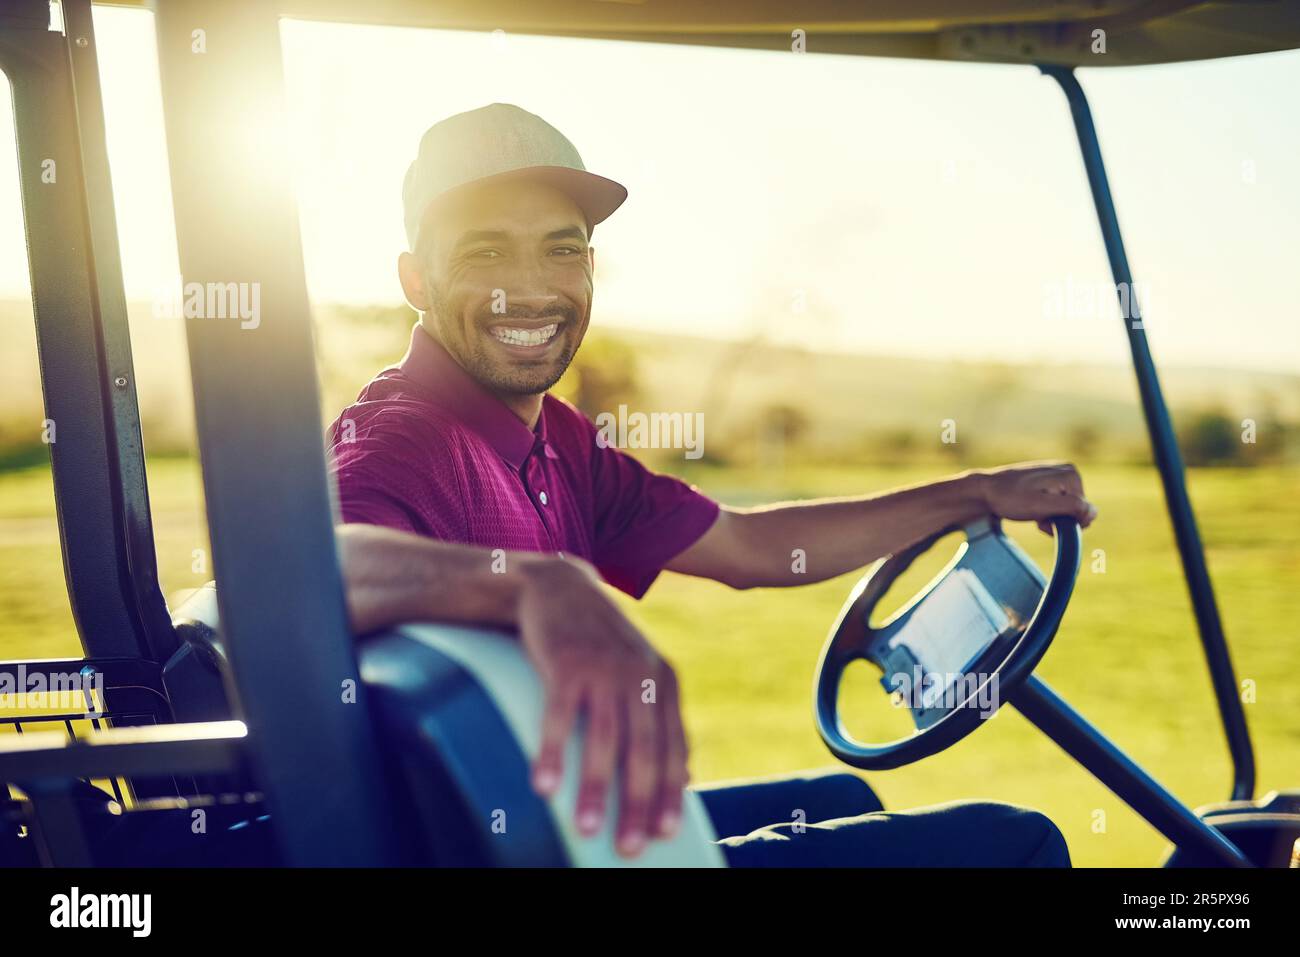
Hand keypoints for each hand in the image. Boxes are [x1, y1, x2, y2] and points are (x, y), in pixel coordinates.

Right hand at [514, 556, 687, 857]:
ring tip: (586, 829)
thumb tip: (689, 776)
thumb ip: (663, 721)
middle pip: (644, 751)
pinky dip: (554, 754)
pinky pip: (560, 717)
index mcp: (664, 683)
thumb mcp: (641, 674)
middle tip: (627, 847)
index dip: (669, 794)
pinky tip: (545, 787)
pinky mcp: (567, 662)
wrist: (559, 586)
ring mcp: (605, 667)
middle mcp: (641, 676)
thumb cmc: (599, 641)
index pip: (673, 749)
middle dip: (636, 804)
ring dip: (595, 788)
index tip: (663, 835)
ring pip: (605, 739)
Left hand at [972, 461, 1097, 534]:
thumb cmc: (1010, 499)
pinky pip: (1057, 503)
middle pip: (1077, 508)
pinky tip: (1033, 510)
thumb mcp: (1042, 506)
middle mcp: (1068, 470)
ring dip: (1052, 517)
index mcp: (1071, 474)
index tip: (1043, 520)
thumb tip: (1094, 511)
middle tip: (1037, 518)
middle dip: (1059, 519)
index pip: (1084, 511)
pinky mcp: (1049, 480)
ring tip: (1033, 514)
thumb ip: (1070, 508)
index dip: (1066, 522)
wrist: (984, 491)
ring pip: (1067, 507)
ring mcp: (1058, 474)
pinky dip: (1047, 511)